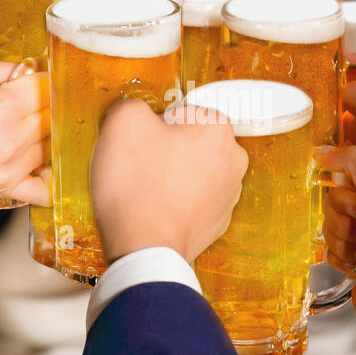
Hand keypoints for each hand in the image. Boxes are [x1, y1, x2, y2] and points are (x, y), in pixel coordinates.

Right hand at [0, 59, 49, 203]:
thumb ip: (10, 69)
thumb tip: (40, 70)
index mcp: (2, 106)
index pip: (48, 89)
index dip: (46, 81)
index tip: (40, 79)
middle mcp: (9, 139)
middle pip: (54, 117)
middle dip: (46, 105)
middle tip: (31, 102)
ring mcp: (8, 167)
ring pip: (52, 146)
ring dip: (45, 135)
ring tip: (25, 126)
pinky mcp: (4, 187)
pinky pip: (43, 189)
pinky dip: (48, 175)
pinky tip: (41, 162)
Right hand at [91, 100, 246, 263]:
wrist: (144, 250)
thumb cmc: (137, 189)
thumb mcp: (123, 122)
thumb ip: (133, 105)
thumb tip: (135, 114)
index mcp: (217, 129)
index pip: (183, 110)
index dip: (155, 122)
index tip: (142, 139)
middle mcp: (232, 161)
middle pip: (191, 141)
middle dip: (166, 148)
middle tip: (139, 164)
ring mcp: (228, 195)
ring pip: (193, 171)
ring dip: (171, 175)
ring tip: (145, 188)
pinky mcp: (216, 222)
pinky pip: (193, 200)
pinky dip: (176, 201)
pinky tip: (155, 208)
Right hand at [317, 145, 355, 354]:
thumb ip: (355, 162)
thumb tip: (325, 150)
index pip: (350, 170)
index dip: (346, 188)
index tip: (355, 200)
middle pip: (334, 199)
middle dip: (341, 217)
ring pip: (328, 223)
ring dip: (339, 239)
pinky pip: (328, 247)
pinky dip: (338, 256)